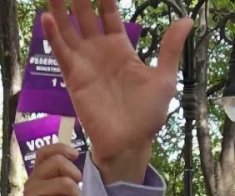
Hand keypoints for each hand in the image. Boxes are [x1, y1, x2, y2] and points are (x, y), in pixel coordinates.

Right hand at [26, 143, 83, 195]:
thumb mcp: (71, 195)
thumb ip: (71, 177)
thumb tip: (85, 158)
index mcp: (39, 176)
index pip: (46, 152)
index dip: (62, 149)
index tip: (77, 156)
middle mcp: (32, 183)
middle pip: (58, 162)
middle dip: (75, 178)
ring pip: (64, 184)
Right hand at [43, 0, 190, 183]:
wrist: (130, 144)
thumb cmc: (147, 116)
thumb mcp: (164, 79)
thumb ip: (170, 48)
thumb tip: (188, 19)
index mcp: (121, 47)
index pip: (108, 11)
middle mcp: (99, 50)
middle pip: (85, 13)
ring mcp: (85, 63)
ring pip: (68, 27)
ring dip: (59, 7)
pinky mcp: (74, 78)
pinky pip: (60, 52)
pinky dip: (52, 35)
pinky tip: (46, 16)